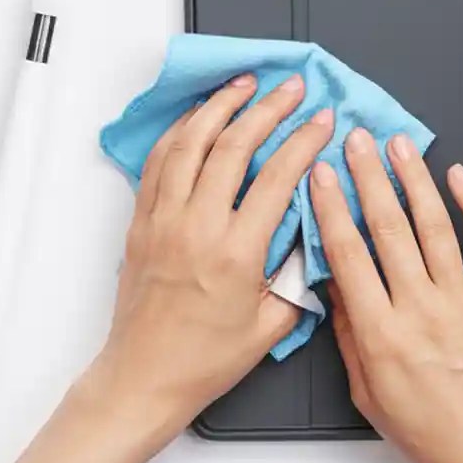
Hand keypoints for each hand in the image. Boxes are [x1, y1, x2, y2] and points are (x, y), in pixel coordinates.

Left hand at [88, 72, 332, 426]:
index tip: (321, 120)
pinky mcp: (141, 222)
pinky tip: (197, 118)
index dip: (303, 141)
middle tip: (290, 88)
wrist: (144, 377)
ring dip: (219, 107)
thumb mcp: (270, 326)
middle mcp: (196, 228)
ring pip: (190, 143)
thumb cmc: (205, 359)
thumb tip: (313, 235)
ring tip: (243, 85)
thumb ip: (298, 278)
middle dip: (267, 108)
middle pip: (233, 146)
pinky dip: (179, 131)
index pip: (276, 177)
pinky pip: (158, 162)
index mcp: (235, 254)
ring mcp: (162, 220)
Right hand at [309, 129, 462, 462]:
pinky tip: (460, 178)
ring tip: (398, 147)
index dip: (332, 208)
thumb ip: (348, 336)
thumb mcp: (368, 393)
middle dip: (368, 178)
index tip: (321, 175)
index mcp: (382, 335)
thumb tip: (334, 286)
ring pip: (435, 226)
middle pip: (389, 229)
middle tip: (356, 141)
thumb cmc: (431, 432)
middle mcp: (422, 310)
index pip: (349, 255)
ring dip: (414, 180)